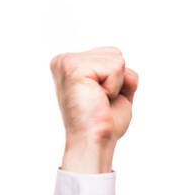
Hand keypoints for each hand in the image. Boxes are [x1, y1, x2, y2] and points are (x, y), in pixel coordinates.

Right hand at [49, 46, 138, 173]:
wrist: (95, 141)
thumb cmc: (104, 123)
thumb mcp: (117, 92)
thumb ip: (122, 74)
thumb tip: (130, 72)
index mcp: (71, 64)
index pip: (111, 55)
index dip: (116, 81)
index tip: (100, 99)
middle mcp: (64, 60)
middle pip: (115, 53)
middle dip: (118, 80)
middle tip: (101, 101)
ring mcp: (67, 62)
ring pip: (117, 58)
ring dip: (116, 84)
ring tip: (99, 100)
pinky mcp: (74, 67)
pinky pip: (115, 66)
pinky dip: (115, 86)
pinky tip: (99, 98)